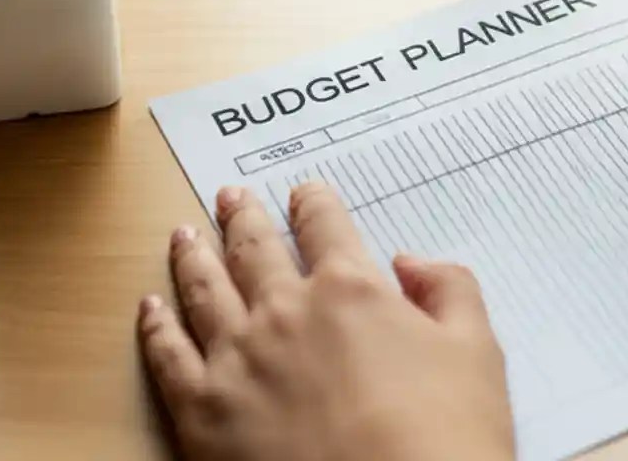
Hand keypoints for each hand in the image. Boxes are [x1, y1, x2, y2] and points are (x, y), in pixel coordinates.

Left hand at [138, 183, 514, 460]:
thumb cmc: (444, 438)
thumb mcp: (476, 351)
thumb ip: (450, 290)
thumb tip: (411, 263)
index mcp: (350, 290)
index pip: (324, 226)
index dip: (313, 202)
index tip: (304, 192)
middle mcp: (284, 311)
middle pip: (253, 248)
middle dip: (242, 217)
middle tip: (230, 196)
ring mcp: (236, 359)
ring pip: (202, 290)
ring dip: (193, 256)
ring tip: (184, 235)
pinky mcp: (201, 412)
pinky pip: (167, 356)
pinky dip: (156, 326)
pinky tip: (151, 309)